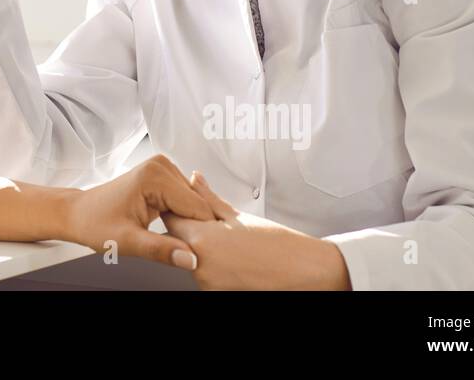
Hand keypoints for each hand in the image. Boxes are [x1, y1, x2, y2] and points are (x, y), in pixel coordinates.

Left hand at [62, 155, 216, 270]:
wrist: (79, 214)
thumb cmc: (95, 223)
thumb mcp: (127, 242)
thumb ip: (160, 250)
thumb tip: (191, 259)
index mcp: (155, 176)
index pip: (199, 208)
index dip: (198, 234)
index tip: (189, 252)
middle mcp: (161, 166)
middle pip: (199, 204)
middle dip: (193, 228)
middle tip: (175, 246)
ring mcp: (163, 169)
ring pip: (196, 203)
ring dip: (189, 223)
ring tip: (170, 236)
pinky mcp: (163, 177)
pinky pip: (186, 200)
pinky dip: (183, 217)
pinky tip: (169, 227)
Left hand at [161, 171, 352, 289]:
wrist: (303, 271)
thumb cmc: (277, 243)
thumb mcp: (239, 216)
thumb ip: (209, 198)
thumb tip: (195, 179)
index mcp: (202, 239)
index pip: (170, 219)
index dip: (177, 209)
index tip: (186, 205)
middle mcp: (199, 265)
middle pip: (178, 240)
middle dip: (188, 228)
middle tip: (212, 223)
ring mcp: (206, 283)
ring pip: (190, 257)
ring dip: (200, 248)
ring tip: (229, 242)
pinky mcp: (215, 294)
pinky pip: (203, 273)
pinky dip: (211, 263)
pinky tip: (232, 257)